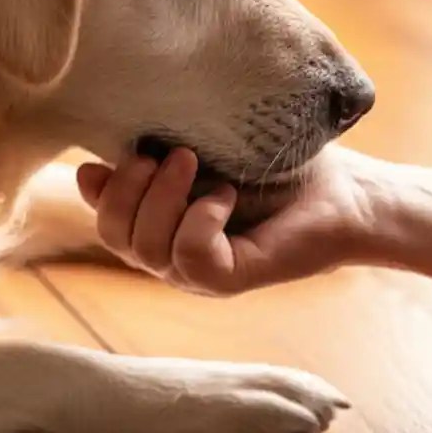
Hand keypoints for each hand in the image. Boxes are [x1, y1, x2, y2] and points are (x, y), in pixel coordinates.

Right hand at [76, 146, 371, 296]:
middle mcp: (174, 257)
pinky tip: (224, 196)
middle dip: (129, 187)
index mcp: (162, 228)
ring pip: (148, 249)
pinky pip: (192, 258)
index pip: (107, 222)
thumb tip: (87, 172)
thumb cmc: (279, 168)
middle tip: (168, 153)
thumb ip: (151, 164)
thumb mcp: (202, 155)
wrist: (344, 191)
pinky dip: (200, 219)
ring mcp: (201, 274)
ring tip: (193, 163)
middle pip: (115, 236)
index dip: (102, 192)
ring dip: (164, 196)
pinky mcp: (232, 280)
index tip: (126, 153)